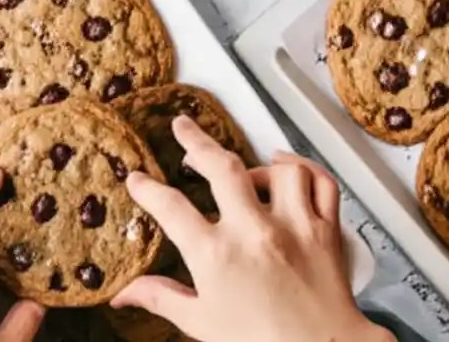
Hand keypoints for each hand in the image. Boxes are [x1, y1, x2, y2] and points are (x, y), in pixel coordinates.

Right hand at [111, 117, 392, 341]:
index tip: (138, 179)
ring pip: (277, 170)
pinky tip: (288, 167)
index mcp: (216, 255)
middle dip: (195, 141)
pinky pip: (320, 182)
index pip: (170, 207)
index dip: (147, 189)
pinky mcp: (325, 229)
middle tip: (182, 127)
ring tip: (242, 170)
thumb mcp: (202, 322)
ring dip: (257, 166)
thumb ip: (162, 298)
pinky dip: (305, 169)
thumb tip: (124, 294)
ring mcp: (293, 225)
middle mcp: (254, 232)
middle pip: (221, 166)